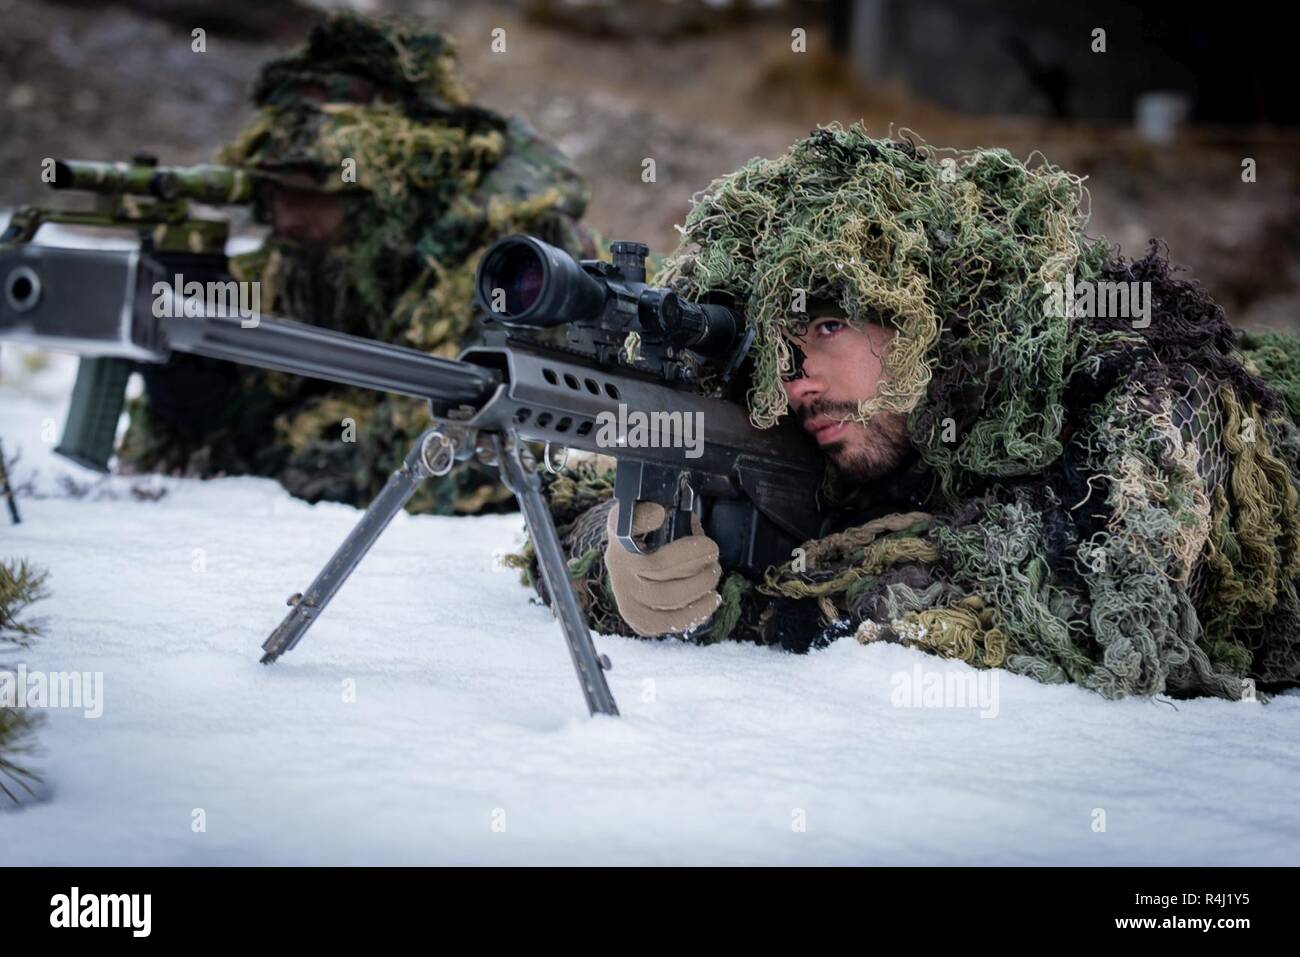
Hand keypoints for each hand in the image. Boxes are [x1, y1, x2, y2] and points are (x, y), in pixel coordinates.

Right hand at [604, 501, 721, 636]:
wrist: (632, 562)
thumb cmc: (651, 534)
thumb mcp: (650, 511)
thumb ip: (654, 510)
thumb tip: (658, 515)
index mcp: (620, 533)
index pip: (626, 525)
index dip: (643, 519)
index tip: (660, 514)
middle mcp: (617, 565)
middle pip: (659, 566)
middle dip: (696, 559)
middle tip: (712, 552)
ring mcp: (625, 596)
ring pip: (667, 598)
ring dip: (700, 585)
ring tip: (713, 574)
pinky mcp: (637, 619)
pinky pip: (668, 622)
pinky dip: (696, 613)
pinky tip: (711, 599)